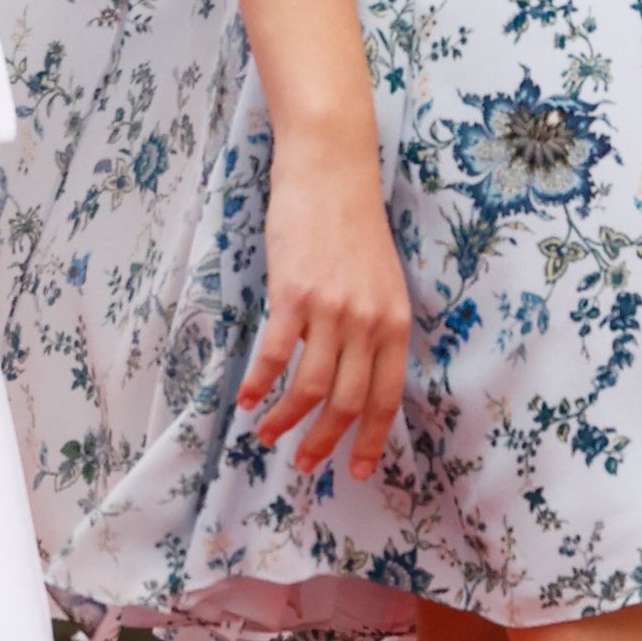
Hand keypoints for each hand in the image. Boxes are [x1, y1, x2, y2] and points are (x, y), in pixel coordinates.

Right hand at [242, 127, 410, 479]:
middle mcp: (369, 322)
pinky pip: (276, 355)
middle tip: (304, 464)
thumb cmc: (351, 224)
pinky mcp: (294, 294)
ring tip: (267, 436)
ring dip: (286, 420)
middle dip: (324, 443)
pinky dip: (259, 384)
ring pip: (310, 388)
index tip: (356, 470)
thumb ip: (373, 328)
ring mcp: (332, 309)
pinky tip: (246, 399)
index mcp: (395, 322)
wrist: (331, 170)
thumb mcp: (381, 281)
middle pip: (347, 402)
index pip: (386, 398)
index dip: (370, 439)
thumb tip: (355, 376)